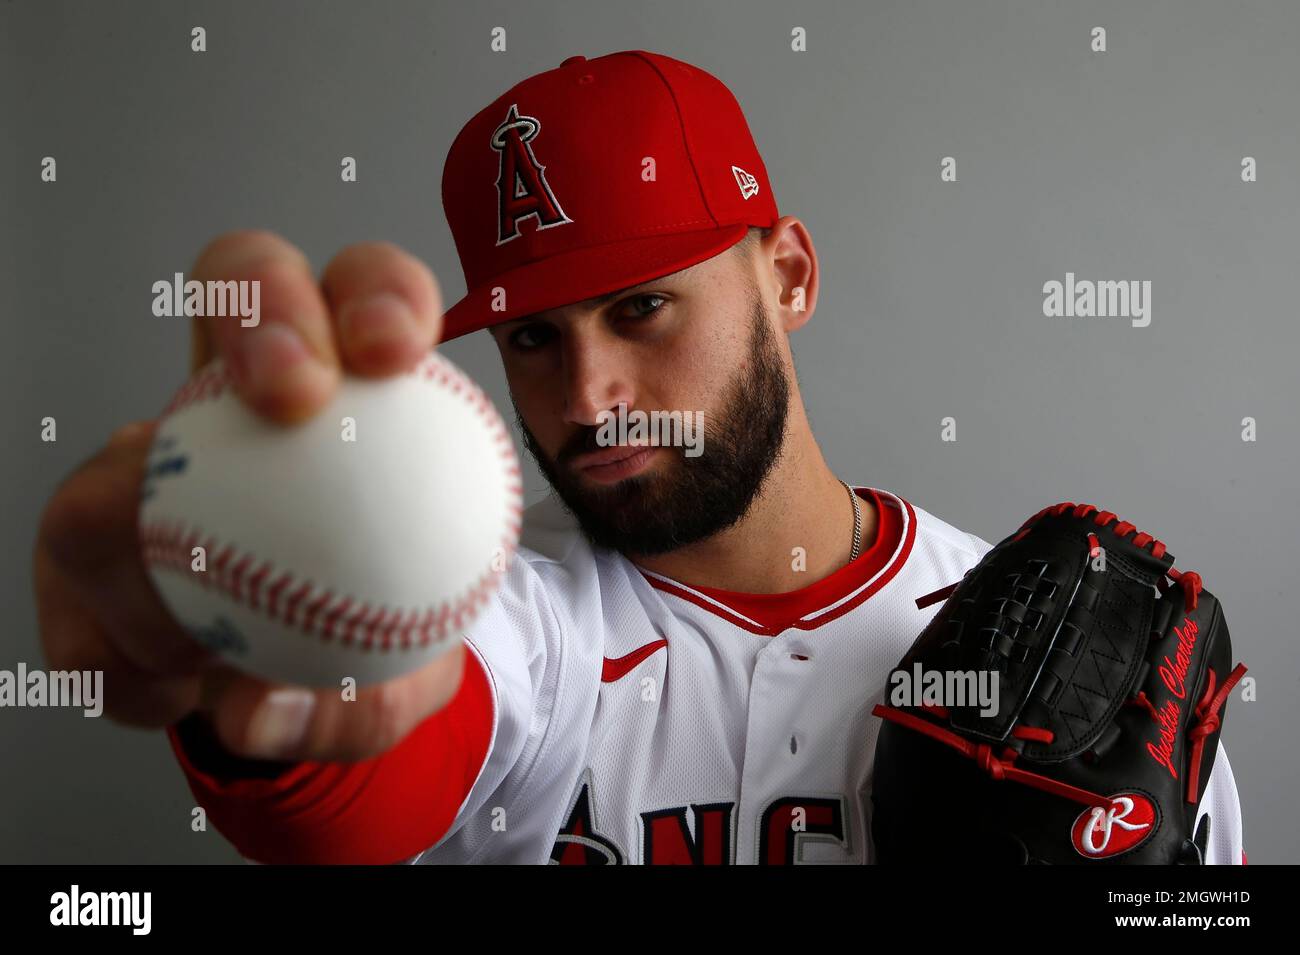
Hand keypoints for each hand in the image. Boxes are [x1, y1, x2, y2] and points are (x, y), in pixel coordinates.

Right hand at [35, 231, 466, 761]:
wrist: (299, 678)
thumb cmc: (377, 638)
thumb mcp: (411, 674)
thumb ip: (366, 695)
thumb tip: (264, 708)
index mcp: (354, 389)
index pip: (365, 289)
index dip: (376, 291)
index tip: (391, 353)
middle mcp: (240, 398)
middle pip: (235, 285)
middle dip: (260, 314)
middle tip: (295, 400)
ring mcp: (146, 457)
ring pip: (107, 483)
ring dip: (152, 586)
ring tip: (208, 656)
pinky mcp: (81, 541)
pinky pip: (72, 597)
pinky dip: (121, 665)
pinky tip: (174, 692)